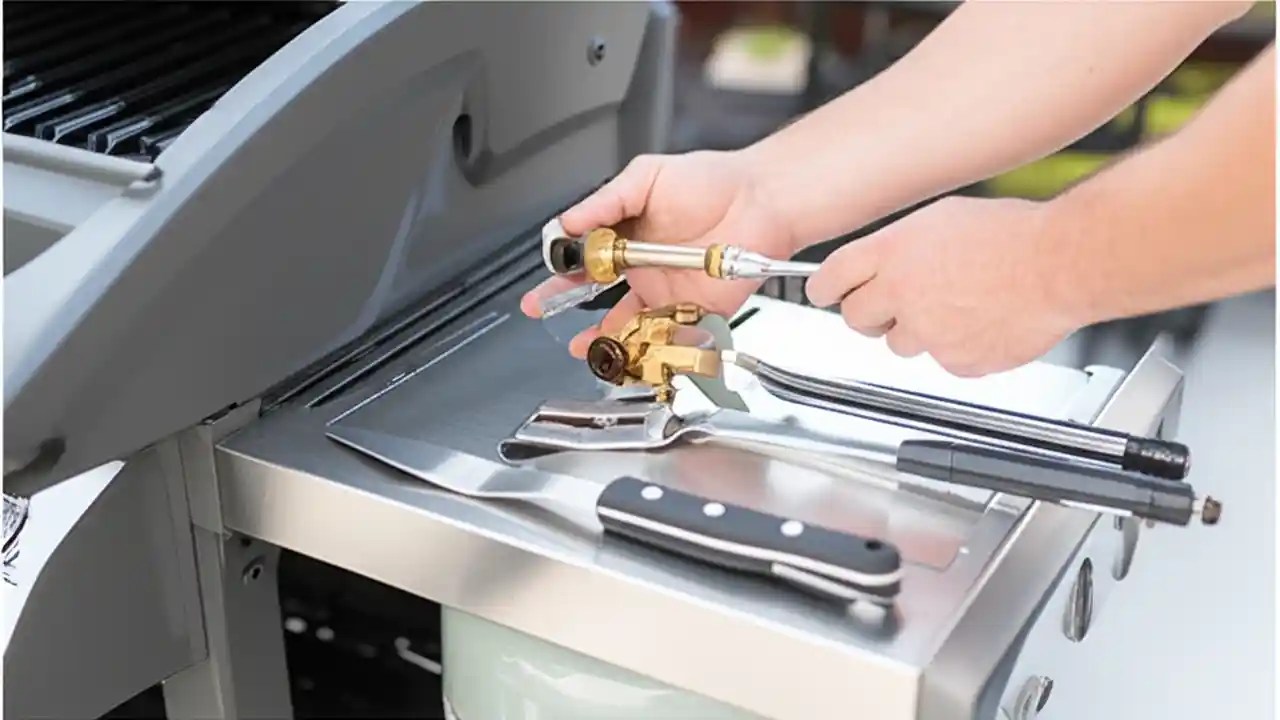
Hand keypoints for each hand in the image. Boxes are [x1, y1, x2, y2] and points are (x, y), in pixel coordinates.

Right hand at [520, 150, 796, 357]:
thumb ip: (606, 201)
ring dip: (605, 338)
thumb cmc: (711, 181)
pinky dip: (653, 347)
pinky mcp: (697, 312)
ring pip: (630, 324)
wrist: (761, 198)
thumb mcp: (647, 177)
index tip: (549, 272)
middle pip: (599, 298)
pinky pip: (671, 336)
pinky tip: (635, 350)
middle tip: (542, 312)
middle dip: (567, 309)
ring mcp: (669, 294)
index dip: (562, 268)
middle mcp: (645, 270)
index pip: (586, 259)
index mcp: (628, 238)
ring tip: (584, 345)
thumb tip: (569, 220)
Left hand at [804, 196, 1085, 376]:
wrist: (1058, 264)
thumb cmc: (1012, 234)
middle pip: (855, 318)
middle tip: (891, 304)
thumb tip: (881, 261)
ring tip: (956, 305)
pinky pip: (941, 359)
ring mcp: (927, 332)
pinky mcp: (956, 361)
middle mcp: (901, 294)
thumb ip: (901, 246)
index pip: (830, 278)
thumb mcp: (942, 218)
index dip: (823, 288)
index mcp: (892, 252)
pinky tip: (980, 320)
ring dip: (916, 330)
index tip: (823, 292)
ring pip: (899, 343)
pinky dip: (955, 346)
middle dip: (868, 313)